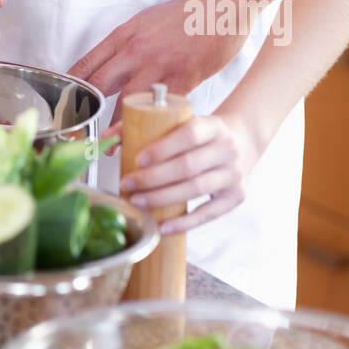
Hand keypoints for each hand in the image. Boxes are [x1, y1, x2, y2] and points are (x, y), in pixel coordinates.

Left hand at [68, 0, 250, 125]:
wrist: (217, 6)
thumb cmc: (182, 15)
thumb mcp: (143, 22)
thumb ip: (124, 45)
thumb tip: (106, 66)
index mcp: (122, 36)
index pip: (85, 65)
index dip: (71, 89)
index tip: (66, 106)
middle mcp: (134, 51)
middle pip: (99, 86)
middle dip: (87, 113)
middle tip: (81, 132)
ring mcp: (157, 66)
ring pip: (127, 103)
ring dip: (117, 128)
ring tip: (111, 146)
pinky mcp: (181, 79)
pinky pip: (160, 108)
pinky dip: (152, 125)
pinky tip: (148, 138)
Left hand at [117, 111, 258, 234]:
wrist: (241, 142)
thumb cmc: (200, 134)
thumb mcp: (181, 122)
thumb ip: (142, 126)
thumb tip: (107, 141)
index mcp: (213, 126)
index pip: (189, 134)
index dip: (163, 148)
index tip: (138, 158)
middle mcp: (227, 149)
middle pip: (188, 166)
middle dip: (154, 178)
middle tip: (127, 183)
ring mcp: (234, 175)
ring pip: (195, 189)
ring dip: (163, 198)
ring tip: (138, 201)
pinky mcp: (236, 197)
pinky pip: (209, 214)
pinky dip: (185, 223)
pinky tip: (164, 226)